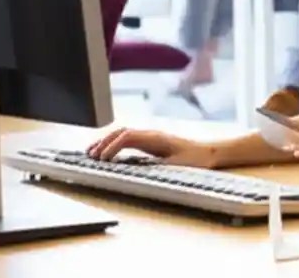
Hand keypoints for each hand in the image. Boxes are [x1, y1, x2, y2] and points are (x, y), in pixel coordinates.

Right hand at [86, 127, 218, 167]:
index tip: (102, 159)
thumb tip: (138, 168)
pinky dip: (116, 144)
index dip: (112, 146)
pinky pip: (129, 140)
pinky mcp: (152, 142)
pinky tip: (110, 153)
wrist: (209, 153)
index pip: (127, 137)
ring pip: (123, 134)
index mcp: (154, 138)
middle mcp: (151, 134)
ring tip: (93, 152)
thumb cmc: (195, 159)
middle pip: (121, 132)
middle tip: (89, 155)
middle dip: (103, 142)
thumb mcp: (176, 165)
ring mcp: (151, 136)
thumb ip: (157, 164)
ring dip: (107, 141)